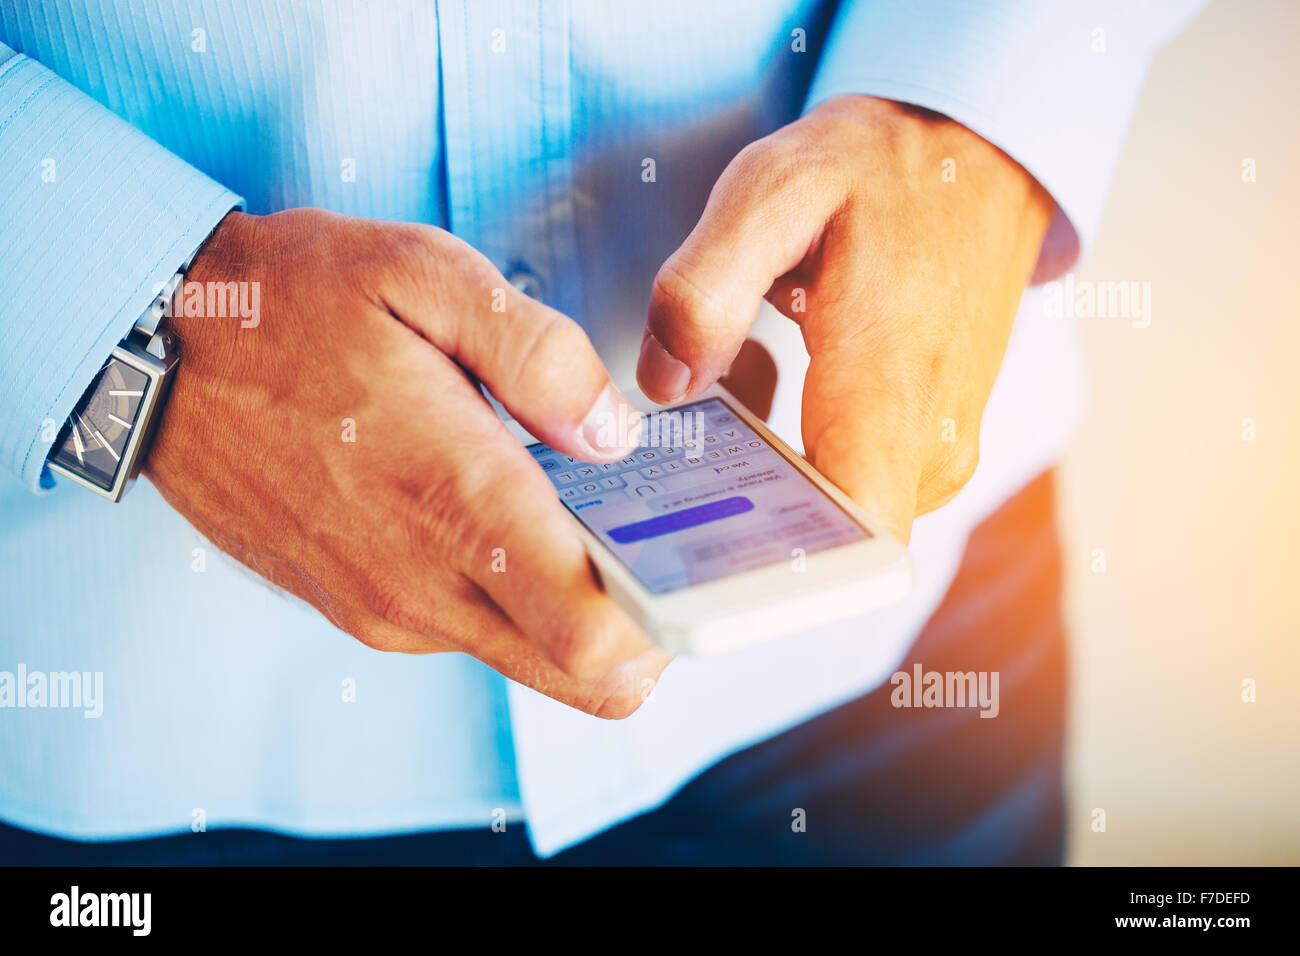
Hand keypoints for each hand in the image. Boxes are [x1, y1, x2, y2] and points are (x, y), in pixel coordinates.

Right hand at [146, 208, 668, 717]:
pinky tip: (497, 512)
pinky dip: (508, 595)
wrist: (159, 352)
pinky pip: (468, 631)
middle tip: (649, 538)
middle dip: (642, 629)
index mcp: (456, 499)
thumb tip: (615, 435)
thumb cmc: (293, 305)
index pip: (595, 637)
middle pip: (582, 677)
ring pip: (529, 660)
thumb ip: (541, 355)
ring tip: (574, 509)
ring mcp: (385, 609)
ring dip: (574, 608)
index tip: (687, 557)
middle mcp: (422, 582)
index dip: (667, 619)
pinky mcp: (359, 609)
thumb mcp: (425, 276)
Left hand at [637, 95, 1053, 541]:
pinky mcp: (929, 450)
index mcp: (890, 389)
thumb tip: (665, 387)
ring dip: (760, 477)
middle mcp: (928, 447)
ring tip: (720, 384)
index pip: (849, 546)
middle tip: (669, 452)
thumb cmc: (882, 170)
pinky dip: (792, 456)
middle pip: (822, 543)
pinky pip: (851, 487)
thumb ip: (706, 290)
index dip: (766, 574)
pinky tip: (762, 380)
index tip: (693, 558)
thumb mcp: (774, 190)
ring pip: (830, 517)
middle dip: (734, 514)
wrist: (980, 159)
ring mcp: (937, 456)